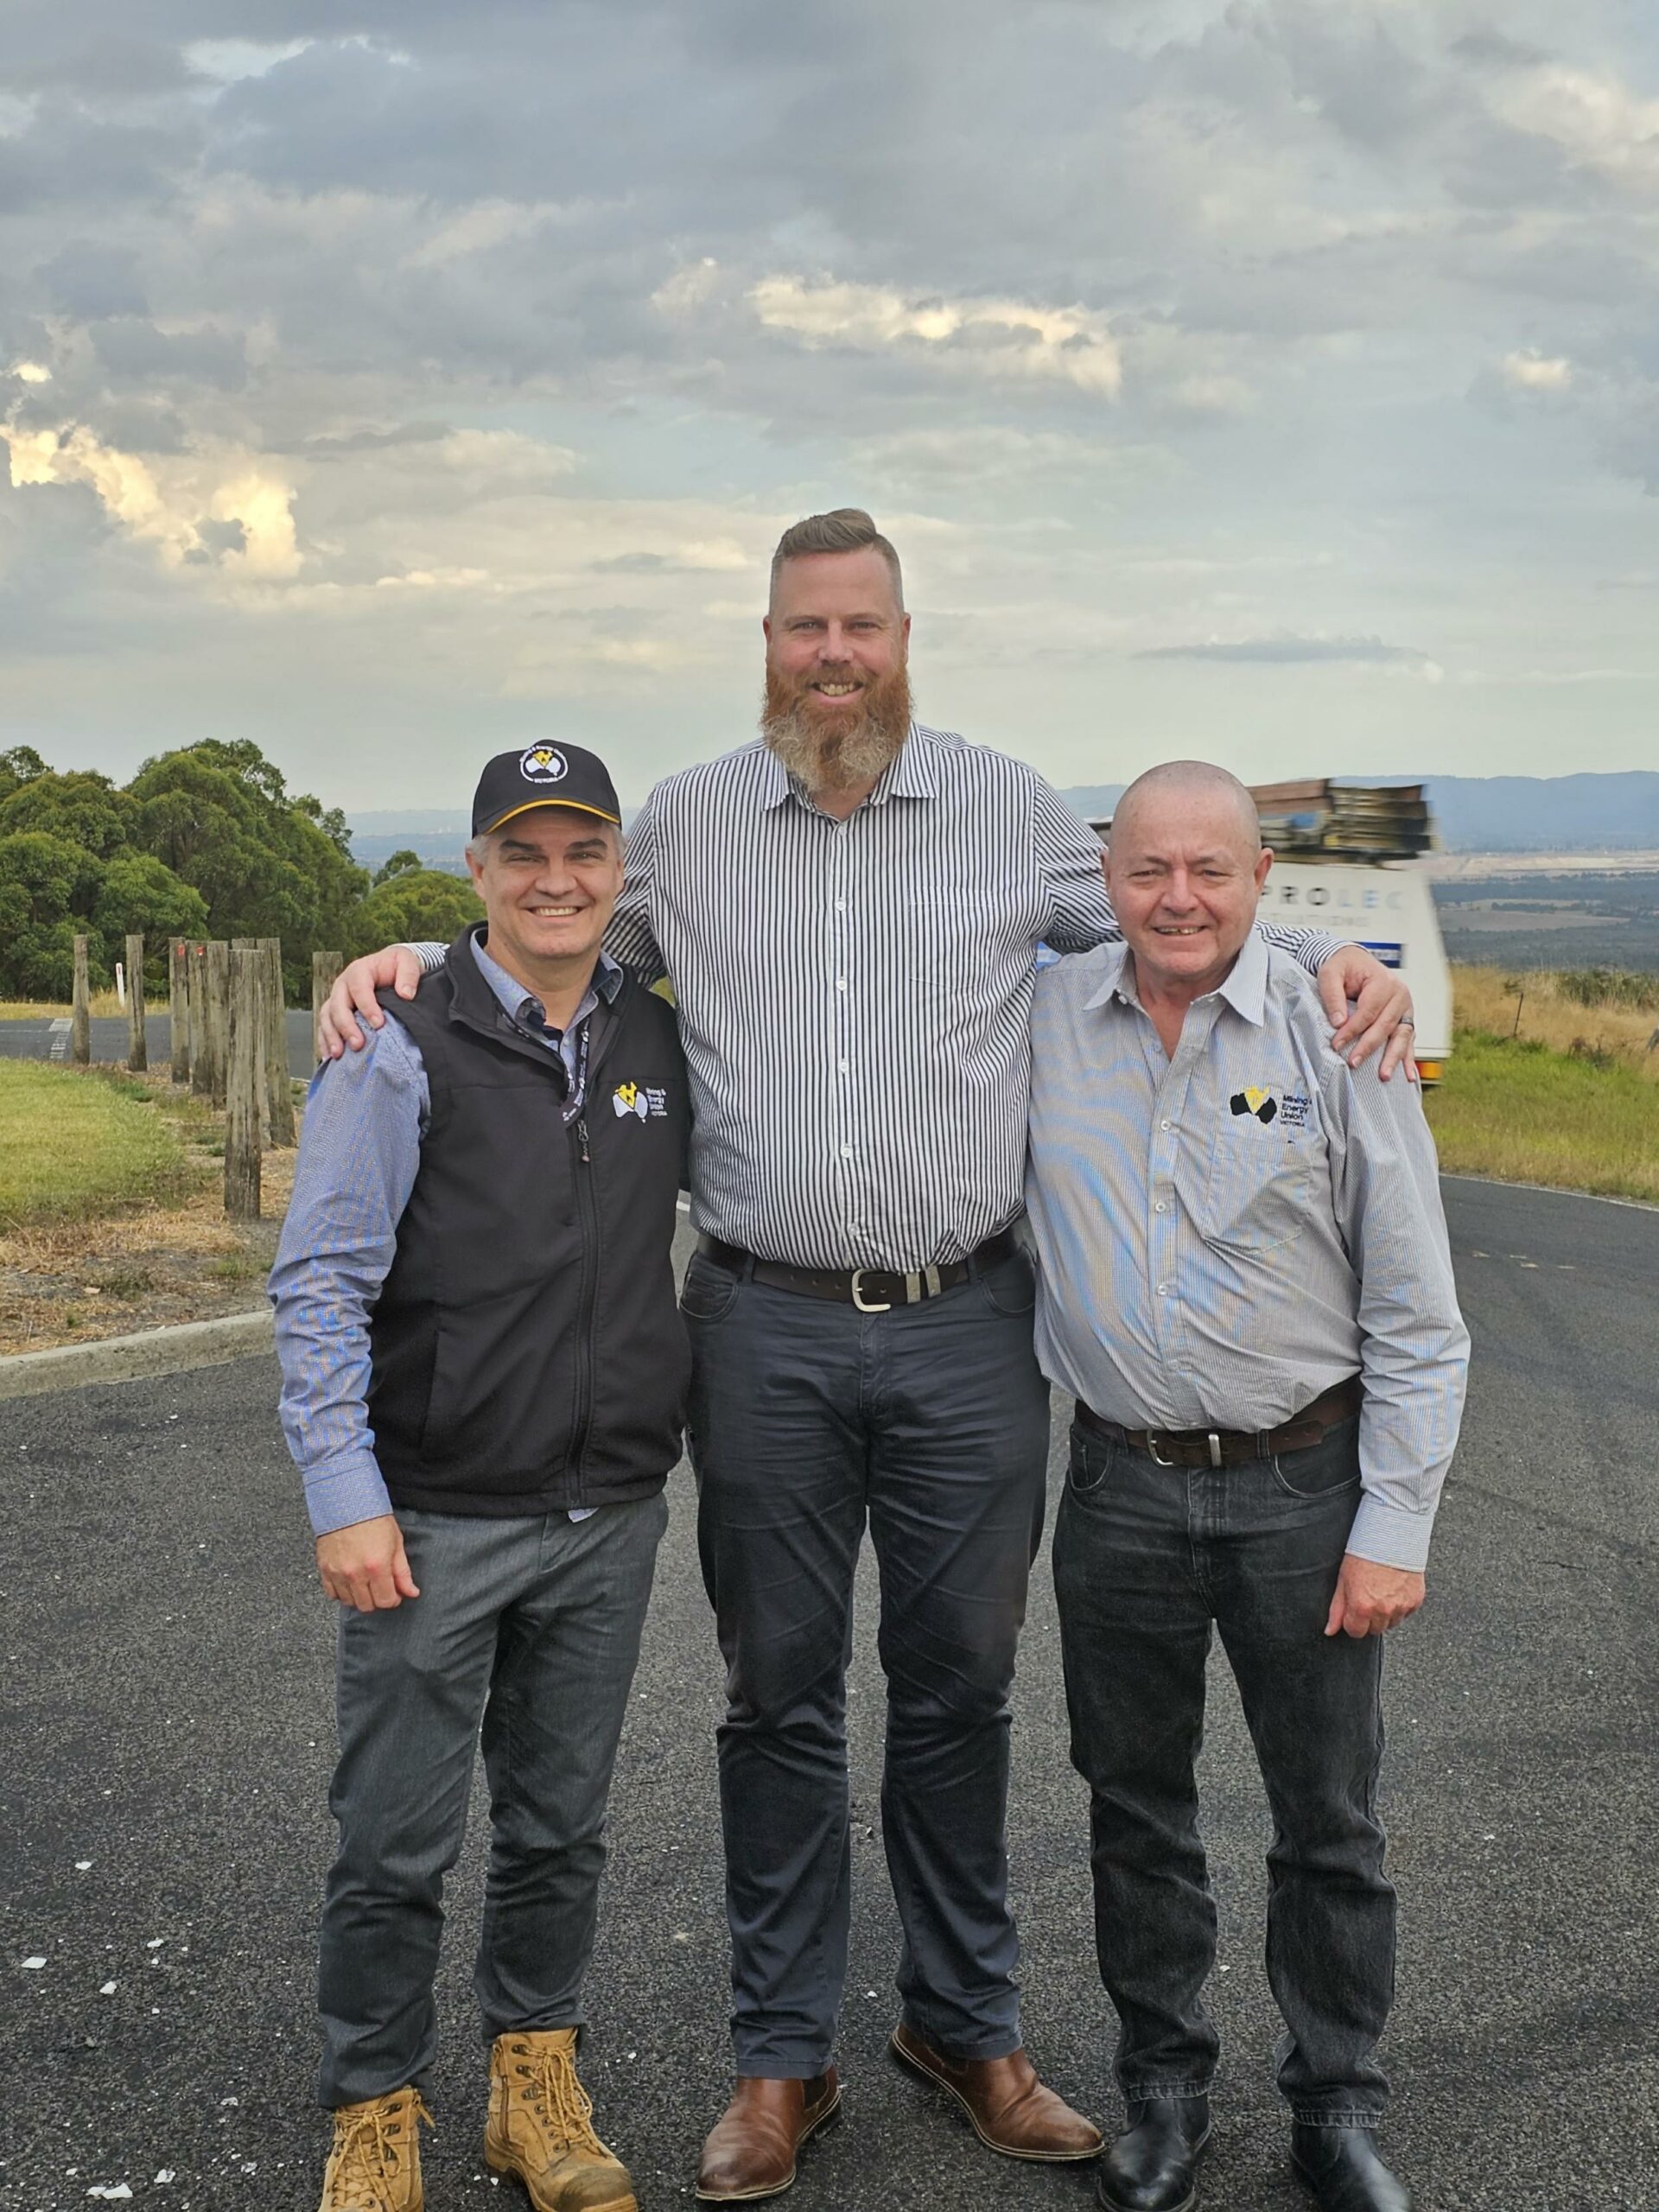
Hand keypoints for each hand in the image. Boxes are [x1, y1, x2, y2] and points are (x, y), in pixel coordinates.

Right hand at [316, 1515, 420, 1610]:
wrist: (346, 1501)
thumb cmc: (373, 1518)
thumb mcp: (396, 1543)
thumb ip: (403, 1572)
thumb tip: (411, 1592)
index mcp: (377, 1566)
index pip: (385, 1601)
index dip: (393, 1599)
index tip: (394, 1593)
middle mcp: (355, 1573)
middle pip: (367, 1606)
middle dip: (377, 1599)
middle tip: (380, 1586)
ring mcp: (337, 1572)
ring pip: (349, 1602)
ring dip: (359, 1596)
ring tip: (365, 1581)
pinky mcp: (324, 1569)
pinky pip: (331, 1593)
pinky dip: (341, 1592)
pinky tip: (349, 1580)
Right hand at [318, 946, 423, 1056]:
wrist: (390, 967)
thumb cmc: (397, 966)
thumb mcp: (407, 962)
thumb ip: (408, 975)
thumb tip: (406, 994)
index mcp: (359, 971)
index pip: (359, 988)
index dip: (367, 1006)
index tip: (379, 1024)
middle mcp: (343, 984)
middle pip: (338, 1005)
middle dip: (346, 1026)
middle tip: (358, 1044)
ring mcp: (336, 998)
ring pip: (327, 1017)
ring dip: (332, 1036)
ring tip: (339, 1054)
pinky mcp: (334, 1012)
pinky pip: (324, 1026)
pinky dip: (325, 1041)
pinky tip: (330, 1056)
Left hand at [1317, 948, 1418, 1080]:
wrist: (1355, 961)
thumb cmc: (1344, 967)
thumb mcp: (1331, 973)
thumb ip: (1333, 995)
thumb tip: (1339, 1021)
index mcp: (1384, 982)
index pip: (1368, 1011)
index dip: (1352, 1029)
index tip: (1337, 1044)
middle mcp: (1399, 995)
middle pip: (1385, 1026)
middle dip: (1369, 1046)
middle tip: (1354, 1062)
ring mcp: (1405, 1008)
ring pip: (1401, 1036)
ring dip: (1393, 1057)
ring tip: (1383, 1075)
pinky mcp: (1405, 1019)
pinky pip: (1408, 1040)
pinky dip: (1408, 1058)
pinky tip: (1409, 1075)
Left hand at [1324, 1553, 1424, 1637]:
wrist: (1391, 1538)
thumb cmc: (1364, 1555)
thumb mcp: (1343, 1580)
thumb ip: (1337, 1609)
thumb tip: (1330, 1630)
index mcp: (1362, 1607)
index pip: (1356, 1632)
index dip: (1352, 1621)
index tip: (1353, 1610)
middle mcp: (1383, 1610)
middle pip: (1374, 1629)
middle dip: (1369, 1618)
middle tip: (1368, 1597)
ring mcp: (1401, 1607)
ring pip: (1391, 1623)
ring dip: (1385, 1613)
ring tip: (1381, 1591)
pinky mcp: (1416, 1601)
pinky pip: (1406, 1613)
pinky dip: (1400, 1605)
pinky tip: (1394, 1588)